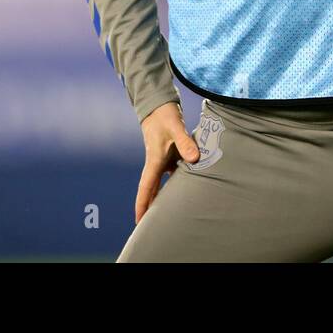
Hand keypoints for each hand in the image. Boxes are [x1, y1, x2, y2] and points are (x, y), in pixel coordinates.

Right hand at [135, 101, 199, 221]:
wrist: (159, 104)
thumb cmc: (164, 114)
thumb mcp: (175, 126)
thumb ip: (185, 142)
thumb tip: (194, 159)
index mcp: (154, 160)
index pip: (146, 187)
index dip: (142, 205)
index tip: (138, 222)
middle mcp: (157, 163)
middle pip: (151, 191)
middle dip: (149, 208)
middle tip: (149, 229)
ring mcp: (164, 160)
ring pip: (162, 185)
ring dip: (163, 199)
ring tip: (169, 217)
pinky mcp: (171, 155)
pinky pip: (174, 175)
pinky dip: (178, 185)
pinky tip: (188, 192)